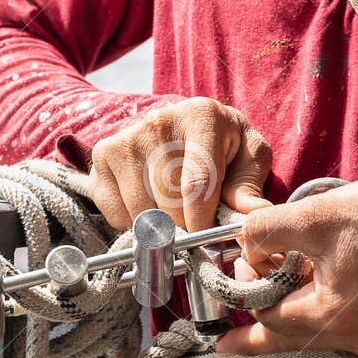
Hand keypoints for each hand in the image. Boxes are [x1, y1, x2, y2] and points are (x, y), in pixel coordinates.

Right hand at [89, 97, 271, 231]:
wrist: (180, 124)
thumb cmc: (221, 145)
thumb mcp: (248, 156)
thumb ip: (250, 187)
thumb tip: (254, 217)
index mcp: (201, 117)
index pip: (197, 184)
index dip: (202, 223)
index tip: (206, 241)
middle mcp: (158, 122)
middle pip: (168, 202)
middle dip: (184, 228)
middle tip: (194, 228)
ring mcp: (126, 140)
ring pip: (141, 212)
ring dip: (159, 227)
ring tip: (173, 214)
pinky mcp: (102, 157)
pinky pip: (115, 213)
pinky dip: (132, 223)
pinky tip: (148, 206)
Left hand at [216, 179, 357, 356]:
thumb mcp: (312, 216)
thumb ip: (266, 232)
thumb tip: (245, 246)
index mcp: (329, 316)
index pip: (268, 317)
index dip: (249, 289)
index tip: (246, 260)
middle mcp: (350, 337)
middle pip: (287, 337)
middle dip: (259, 324)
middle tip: (227, 339)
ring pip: (311, 333)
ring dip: (288, 313)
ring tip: (270, 289)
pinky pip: (336, 327)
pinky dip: (316, 310)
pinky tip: (306, 289)